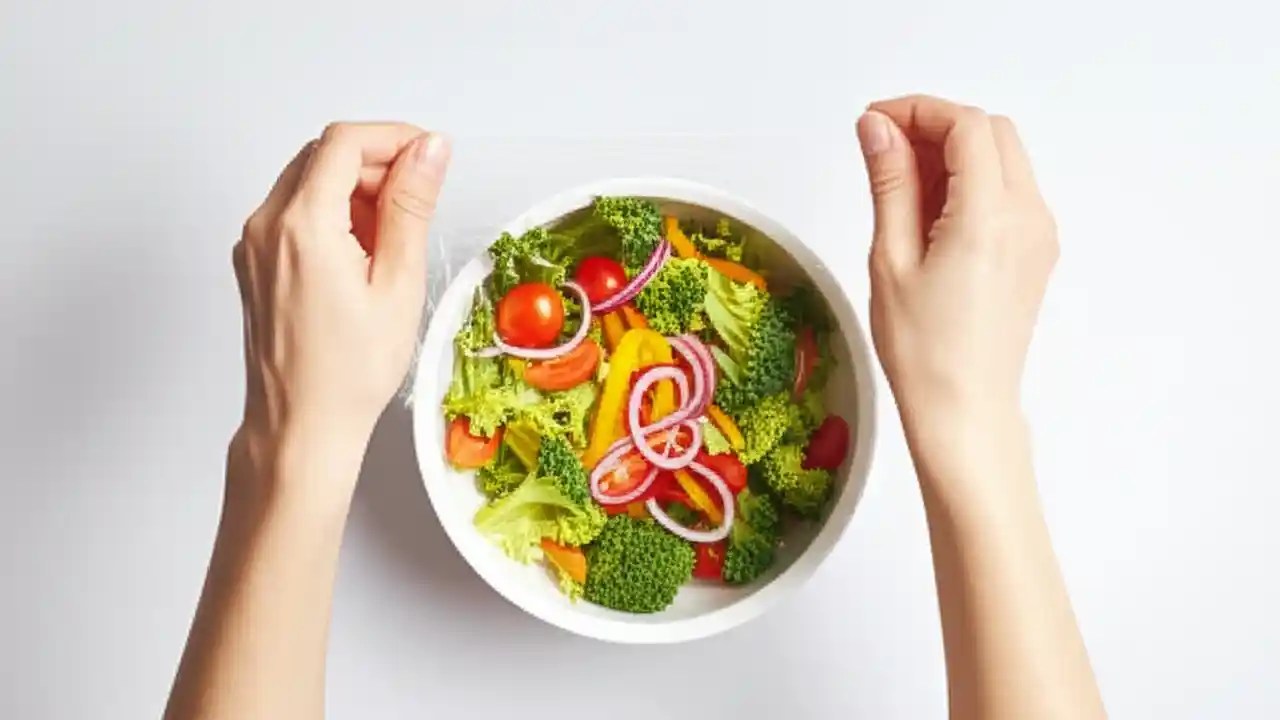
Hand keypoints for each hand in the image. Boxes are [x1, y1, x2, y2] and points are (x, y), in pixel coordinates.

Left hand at [231, 123, 450, 492]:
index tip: (428, 155)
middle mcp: (266, 227)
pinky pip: (294, 214)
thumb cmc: (348, 374)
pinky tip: (363, 257)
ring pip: (308, 182)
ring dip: (355, 190)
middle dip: (376, 163)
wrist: (301, 427)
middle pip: (323, 156)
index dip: (394, 138)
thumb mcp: (398, 283)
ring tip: (392, 240)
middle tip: (419, 198)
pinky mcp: (255, 264)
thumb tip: (429, 152)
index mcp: (302, 226)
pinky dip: (332, 216)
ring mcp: (254, 246)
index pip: (345, 142)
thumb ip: (411, 206)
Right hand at [858, 96, 1057, 424]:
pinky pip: (1008, 191)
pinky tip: (928, 212)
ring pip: (1002, 158)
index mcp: (990, 217)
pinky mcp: (1036, 251)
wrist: (965, 409)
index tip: (875, 123)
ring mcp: (1039, 234)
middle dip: (936, 126)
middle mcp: (1027, 218)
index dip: (917, 111)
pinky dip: (970, 182)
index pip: (965, 125)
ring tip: (899, 186)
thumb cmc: (924, 350)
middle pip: (991, 131)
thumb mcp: (890, 258)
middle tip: (883, 148)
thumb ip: (889, 182)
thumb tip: (878, 129)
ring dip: (953, 153)